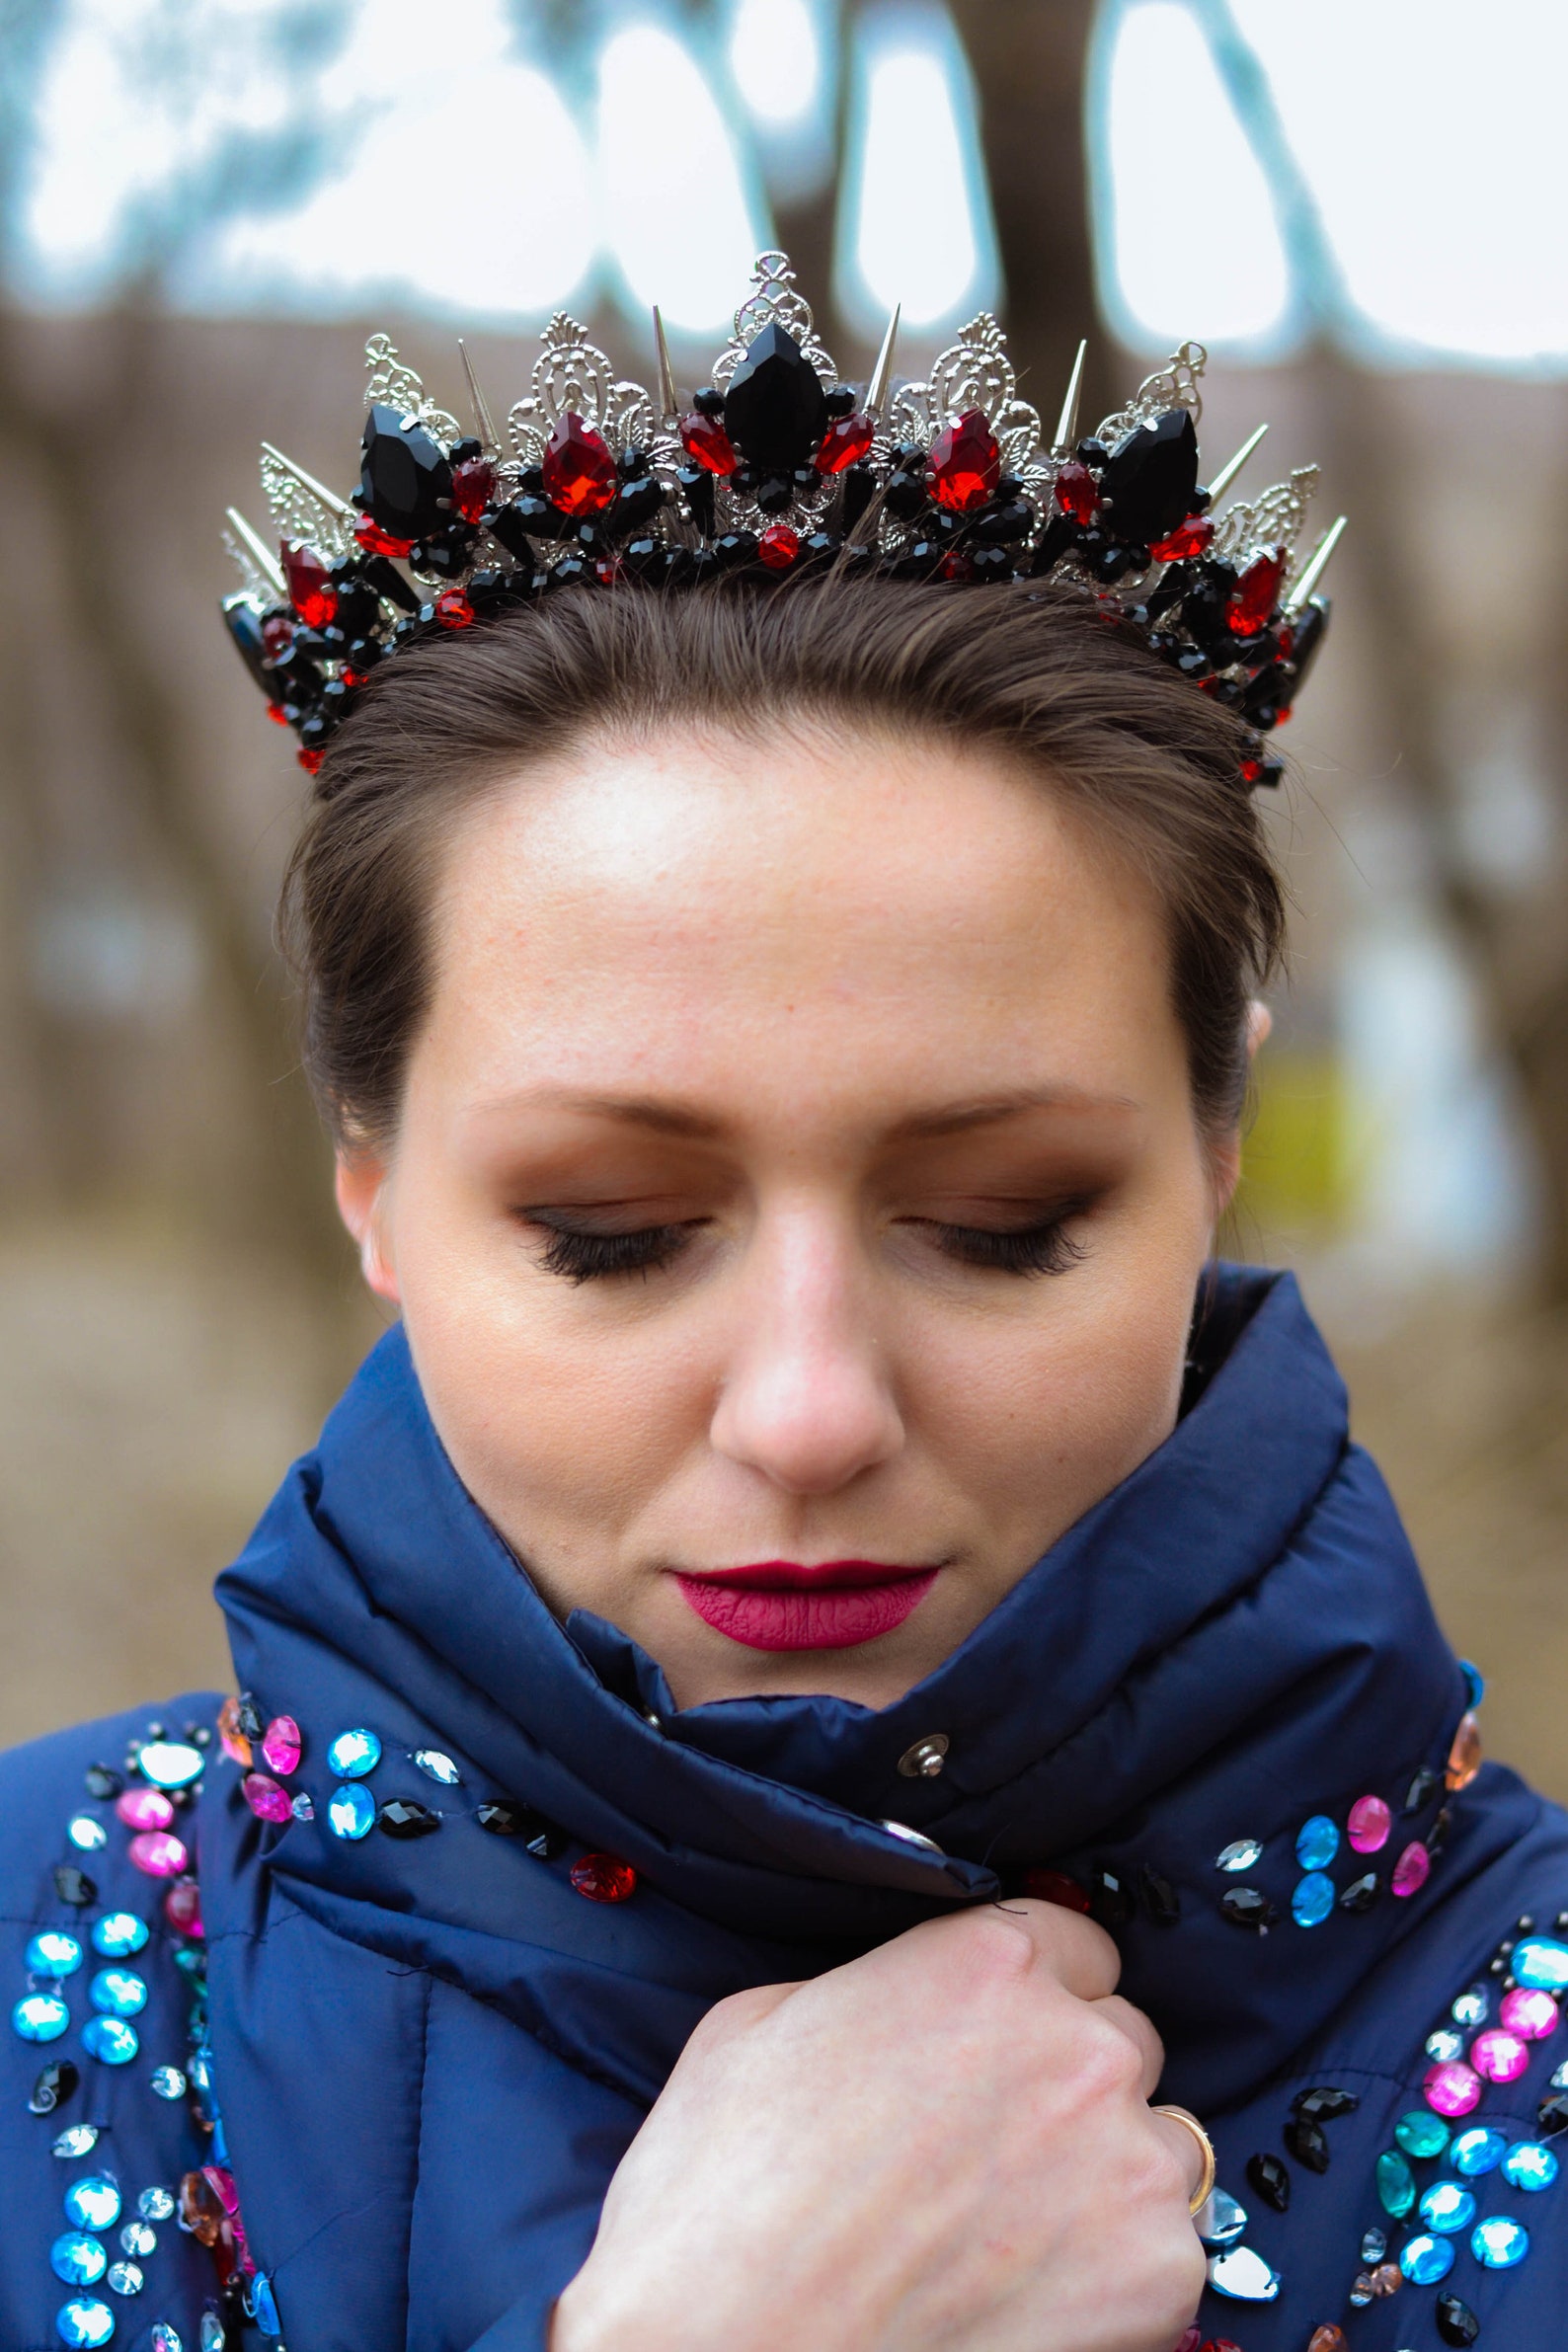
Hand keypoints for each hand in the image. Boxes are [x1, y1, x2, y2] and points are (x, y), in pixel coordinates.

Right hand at [551, 1900, 1205, 2351]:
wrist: (731, 2351)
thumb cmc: (723, 2198)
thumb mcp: (762, 2023)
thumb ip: (866, 1990)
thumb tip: (894, 2010)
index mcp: (984, 1961)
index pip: (1074, 1942)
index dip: (1037, 1996)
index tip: (1010, 2040)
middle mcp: (1075, 2044)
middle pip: (1122, 2039)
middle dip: (1072, 2083)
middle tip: (998, 2147)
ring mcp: (1127, 2160)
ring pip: (1161, 2143)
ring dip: (1108, 2174)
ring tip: (1016, 2232)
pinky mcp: (1155, 2273)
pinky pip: (1169, 2252)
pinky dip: (1118, 2275)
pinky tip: (1032, 2296)